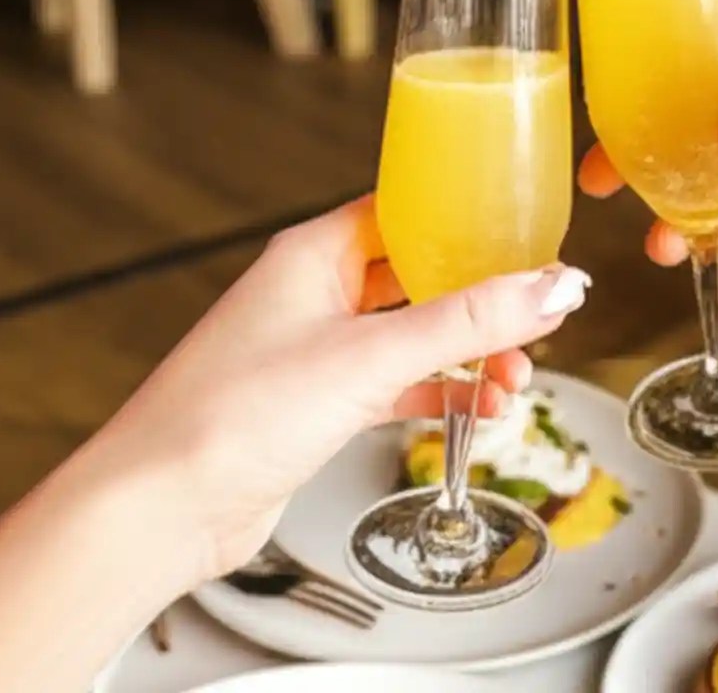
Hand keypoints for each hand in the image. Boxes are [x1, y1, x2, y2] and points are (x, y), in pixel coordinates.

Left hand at [87, 195, 589, 579]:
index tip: (527, 237)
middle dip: (480, 301)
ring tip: (515, 377)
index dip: (469, 221)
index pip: (407, 211)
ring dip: (468, 355)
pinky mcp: (319, 405)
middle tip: (535, 319)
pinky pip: (398, 386)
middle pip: (419, 277)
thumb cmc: (231, 416)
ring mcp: (316, 351)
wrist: (165, 506)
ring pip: (413, 337)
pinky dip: (440, 396)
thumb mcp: (371, 357)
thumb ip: (469, 322)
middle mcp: (313, 294)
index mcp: (313, 253)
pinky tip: (479, 409)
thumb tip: (553, 287)